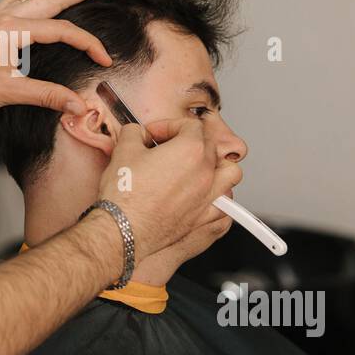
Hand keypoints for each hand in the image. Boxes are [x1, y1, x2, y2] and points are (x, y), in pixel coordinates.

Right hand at [96, 119, 240, 264]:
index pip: (189, 125)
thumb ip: (134, 133)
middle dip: (188, 142)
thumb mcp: (123, 150)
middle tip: (166, 148)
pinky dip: (217, 198)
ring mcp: (207, 197)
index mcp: (190, 149)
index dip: (168, 126)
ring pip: (230, 174)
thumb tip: (136, 134)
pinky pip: (224, 205)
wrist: (124, 229)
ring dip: (218, 167)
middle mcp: (205, 172)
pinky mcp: (203, 218)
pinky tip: (203, 197)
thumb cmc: (126, 194)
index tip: (153, 135)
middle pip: (209, 146)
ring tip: (200, 168)